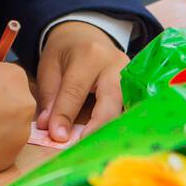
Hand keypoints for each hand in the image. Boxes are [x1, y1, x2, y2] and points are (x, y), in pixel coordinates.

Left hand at [36, 21, 128, 142]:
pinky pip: (129, 110)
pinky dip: (119, 127)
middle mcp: (115, 65)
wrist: (86, 35)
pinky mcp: (136, 87)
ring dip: (111, 131)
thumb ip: (50, 96)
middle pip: (111, 101)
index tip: (57, 137)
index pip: (76, 90)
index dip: (65, 115)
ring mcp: (131, 77)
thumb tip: (49, 128)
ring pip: (125, 108)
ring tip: (96, 150)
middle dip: (98, 127)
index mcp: (89, 55)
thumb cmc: (65, 52)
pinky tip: (108, 142)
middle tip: (84, 148)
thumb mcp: (50, 67)